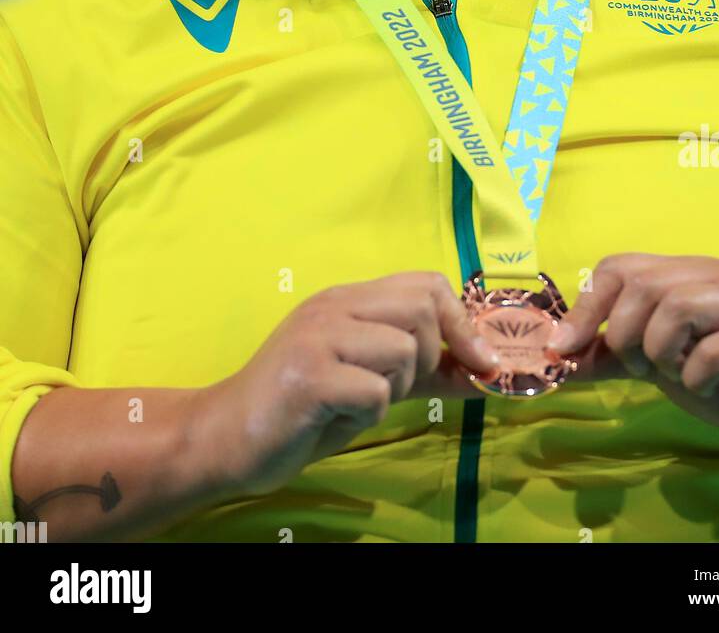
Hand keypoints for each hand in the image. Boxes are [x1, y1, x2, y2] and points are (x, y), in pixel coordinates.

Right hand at [196, 272, 500, 498]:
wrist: (228, 437)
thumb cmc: (303, 410)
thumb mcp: (371, 381)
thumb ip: (425, 369)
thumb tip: (489, 369)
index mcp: (349, 299)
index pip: (427, 283)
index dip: (462, 323)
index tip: (479, 362)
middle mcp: (334, 306)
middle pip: (423, 308)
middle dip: (426, 357)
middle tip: (395, 387)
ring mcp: (319, 336)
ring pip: (403, 351)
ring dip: (392, 391)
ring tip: (353, 402)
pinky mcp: (310, 376)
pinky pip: (376, 394)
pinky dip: (366, 416)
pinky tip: (333, 417)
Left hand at [550, 253, 718, 454]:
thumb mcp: (658, 364)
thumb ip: (609, 356)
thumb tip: (553, 356)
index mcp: (685, 273)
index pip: (619, 266)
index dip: (586, 306)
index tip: (566, 347)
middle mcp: (715, 276)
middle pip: (643, 285)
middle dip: (626, 337)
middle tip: (645, 369)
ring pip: (677, 307)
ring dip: (663, 354)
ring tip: (681, 376)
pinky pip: (715, 350)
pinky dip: (698, 377)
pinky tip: (713, 388)